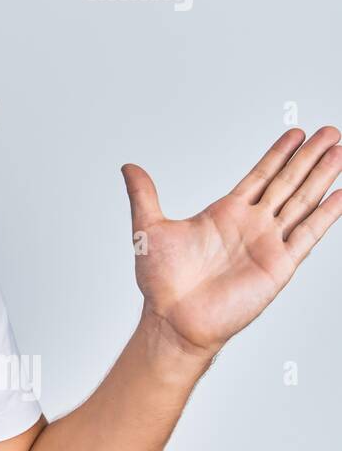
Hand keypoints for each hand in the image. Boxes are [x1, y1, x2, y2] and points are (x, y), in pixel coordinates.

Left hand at [121, 126, 341, 358]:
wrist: (173, 319)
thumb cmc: (161, 281)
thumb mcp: (149, 227)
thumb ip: (143, 195)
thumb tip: (128, 168)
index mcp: (225, 213)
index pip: (261, 175)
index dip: (279, 154)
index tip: (297, 132)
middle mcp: (251, 225)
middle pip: (288, 182)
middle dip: (310, 157)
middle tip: (331, 131)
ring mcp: (268, 244)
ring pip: (302, 202)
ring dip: (322, 177)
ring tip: (340, 152)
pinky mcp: (279, 265)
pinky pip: (307, 235)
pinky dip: (326, 215)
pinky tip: (340, 195)